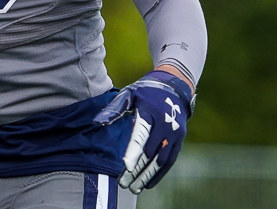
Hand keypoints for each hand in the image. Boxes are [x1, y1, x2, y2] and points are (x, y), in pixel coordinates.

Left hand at [94, 70, 193, 193]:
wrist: (174, 87)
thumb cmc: (145, 91)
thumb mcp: (129, 94)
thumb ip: (114, 109)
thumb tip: (97, 123)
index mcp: (151, 112)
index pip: (141, 134)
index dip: (134, 151)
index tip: (126, 166)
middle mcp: (165, 125)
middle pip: (150, 152)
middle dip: (137, 169)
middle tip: (124, 184)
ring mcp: (174, 134)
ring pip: (161, 160)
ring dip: (148, 176)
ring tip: (134, 188)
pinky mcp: (178, 141)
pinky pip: (169, 161)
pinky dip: (159, 174)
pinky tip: (148, 184)